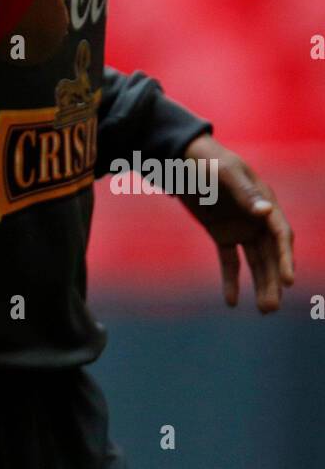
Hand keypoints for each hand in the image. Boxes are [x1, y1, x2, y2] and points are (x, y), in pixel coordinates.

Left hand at [183, 134, 294, 312]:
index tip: (287, 280)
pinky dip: (231, 280)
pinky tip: (231, 301)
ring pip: (256, 261)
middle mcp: (257, 218)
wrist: (180, 158)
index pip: (280, 234)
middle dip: (274, 280)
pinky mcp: (222, 234)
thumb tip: (266, 212)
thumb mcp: (224, 172)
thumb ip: (245, 192)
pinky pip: (230, 260)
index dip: (285, 258)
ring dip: (261, 284)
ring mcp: (241, 227)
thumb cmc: (206, 159)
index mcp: (264, 201)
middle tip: (271, 307)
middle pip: (271, 254)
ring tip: (265, 310)